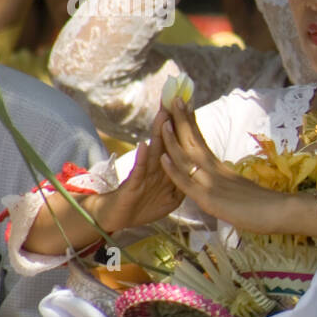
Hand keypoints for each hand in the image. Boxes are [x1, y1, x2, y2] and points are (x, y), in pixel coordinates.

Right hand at [100, 111, 186, 232]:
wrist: (118, 218)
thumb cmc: (144, 206)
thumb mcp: (170, 198)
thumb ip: (182, 185)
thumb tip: (197, 176)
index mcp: (167, 169)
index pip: (176, 144)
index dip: (183, 127)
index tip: (190, 106)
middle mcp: (156, 166)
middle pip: (166, 140)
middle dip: (171, 120)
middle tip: (176, 98)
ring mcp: (145, 173)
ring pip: (154, 150)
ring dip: (158, 133)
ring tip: (162, 114)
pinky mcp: (134, 183)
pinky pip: (139, 170)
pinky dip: (142, 157)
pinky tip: (144, 144)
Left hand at [158, 97, 297, 233]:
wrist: (283, 212)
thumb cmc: (267, 205)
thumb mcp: (242, 190)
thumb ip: (229, 184)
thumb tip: (225, 180)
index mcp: (221, 169)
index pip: (201, 141)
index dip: (190, 123)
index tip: (183, 104)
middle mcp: (215, 171)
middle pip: (193, 142)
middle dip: (181, 120)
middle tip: (173, 98)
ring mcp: (212, 184)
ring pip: (187, 158)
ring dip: (173, 138)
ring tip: (163, 119)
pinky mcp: (209, 199)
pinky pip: (187, 183)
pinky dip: (174, 170)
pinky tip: (163, 157)